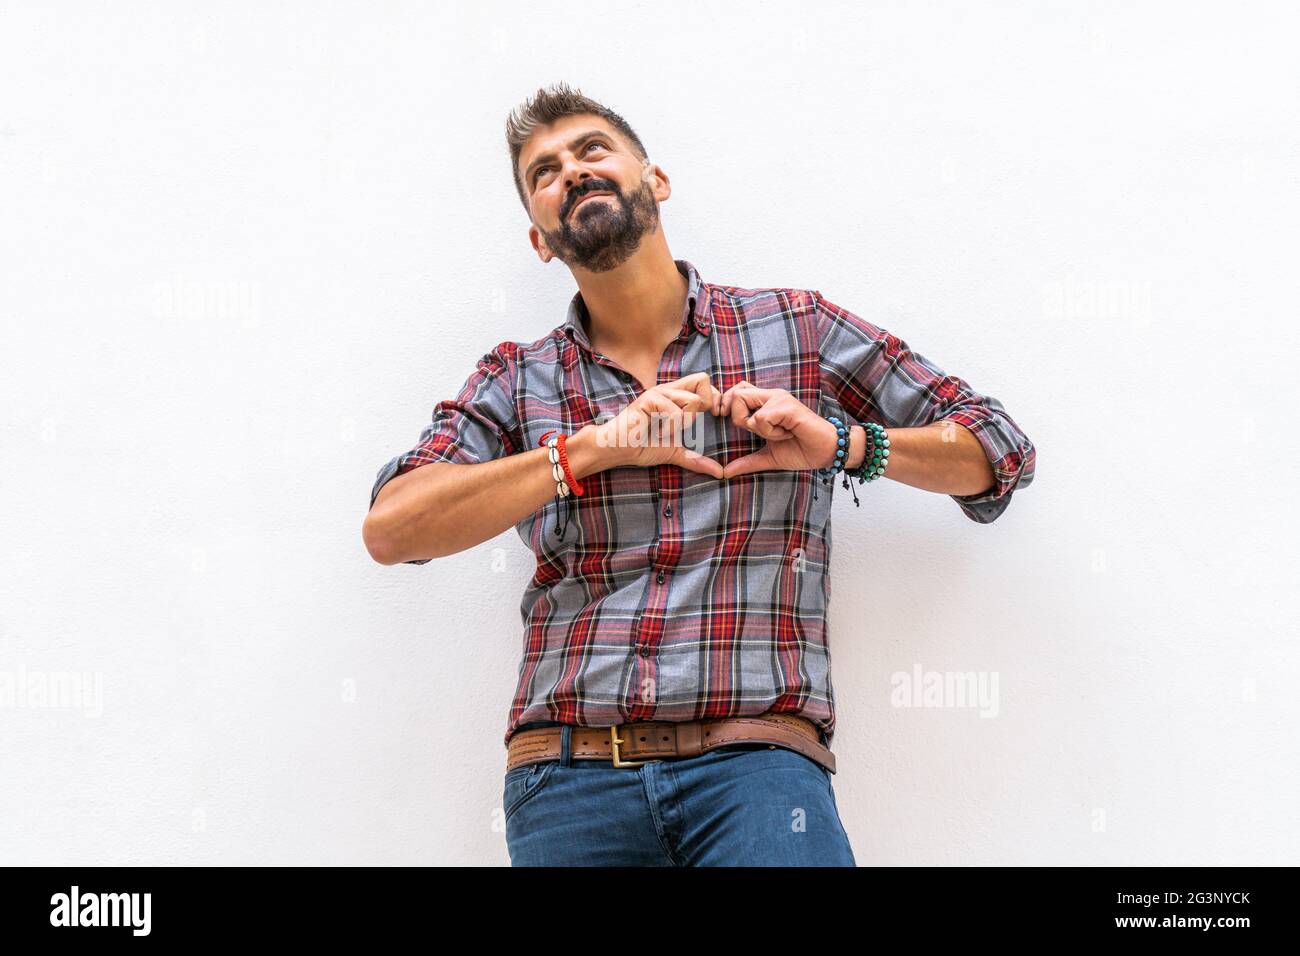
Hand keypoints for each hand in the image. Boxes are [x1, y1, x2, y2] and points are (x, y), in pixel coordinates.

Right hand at [598, 371, 724, 477]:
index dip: (714, 399)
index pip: (705, 383)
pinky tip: (656, 433)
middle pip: (703, 379)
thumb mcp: (675, 453)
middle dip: (706, 404)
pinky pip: (676, 413)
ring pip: (693, 400)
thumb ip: (697, 460)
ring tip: (665, 432)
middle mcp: (669, 389)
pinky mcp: (649, 399)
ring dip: (684, 423)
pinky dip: (670, 428)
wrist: (614, 449)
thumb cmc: (640, 447)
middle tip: (690, 424)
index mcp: (676, 396)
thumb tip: (720, 473)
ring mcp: (658, 392)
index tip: (711, 418)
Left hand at [718, 381, 840, 477]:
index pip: (738, 390)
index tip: (731, 422)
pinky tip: (787, 434)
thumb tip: (725, 472)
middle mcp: (771, 396)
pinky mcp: (787, 407)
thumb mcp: (767, 457)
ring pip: (745, 403)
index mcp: (765, 403)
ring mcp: (779, 399)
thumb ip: (747, 462)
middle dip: (737, 417)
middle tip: (756, 431)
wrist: (826, 453)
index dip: (727, 403)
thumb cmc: (801, 450)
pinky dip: (770, 432)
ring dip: (757, 428)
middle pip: (736, 393)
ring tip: (779, 434)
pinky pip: (762, 417)